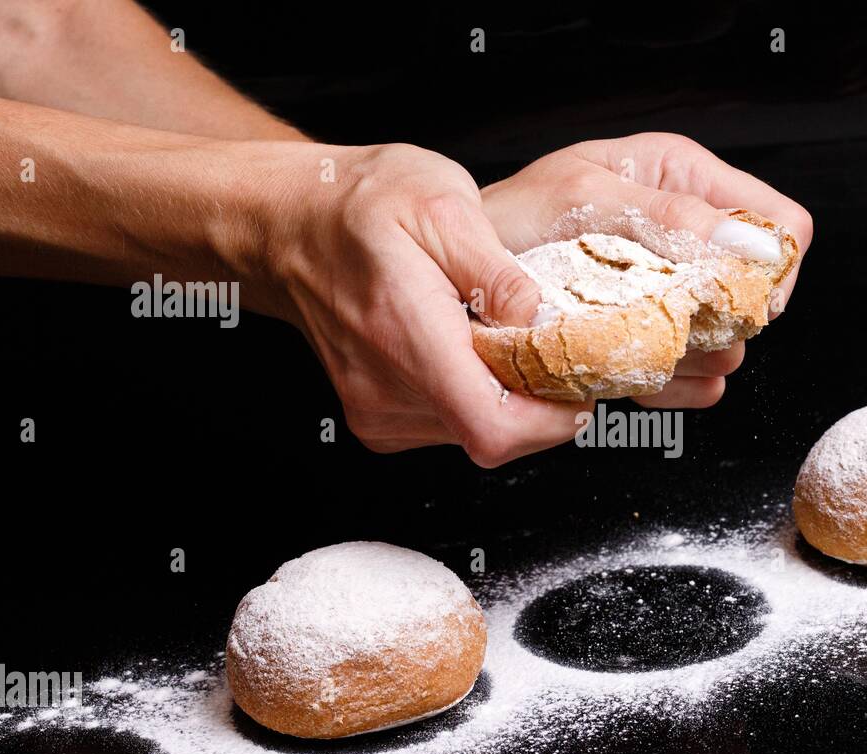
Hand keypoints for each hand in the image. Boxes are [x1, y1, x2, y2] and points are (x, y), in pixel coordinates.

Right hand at [257, 141, 588, 464]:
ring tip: (504, 337)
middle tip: (551, 345)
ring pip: (476, 433)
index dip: (551, 419)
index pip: (494, 427)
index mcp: (405, 337)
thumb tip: (535, 320)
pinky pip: (452, 426)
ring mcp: (378, 412)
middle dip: (538, 400)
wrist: (289, 224)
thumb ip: (495, 269)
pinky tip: (473, 350)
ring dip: (508, 397)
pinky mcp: (380, 419)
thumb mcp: (442, 204)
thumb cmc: (360, 206)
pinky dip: (478, 396)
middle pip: (493, 435)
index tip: (576, 382)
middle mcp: (385, 392)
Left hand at [481, 133, 812, 407]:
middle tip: (668, 322)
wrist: (469, 282)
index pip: (784, 227)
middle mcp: (691, 235)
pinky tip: (637, 376)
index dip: (775, 268)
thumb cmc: (514, 221)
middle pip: (761, 293)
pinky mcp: (658, 342)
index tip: (739, 300)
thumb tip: (746, 243)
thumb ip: (668, 214)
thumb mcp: (585, 198)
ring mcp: (678, 292)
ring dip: (695, 357)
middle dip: (725, 319)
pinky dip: (673, 386)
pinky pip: (698, 380)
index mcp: (685, 181)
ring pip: (733, 342)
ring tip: (640, 346)